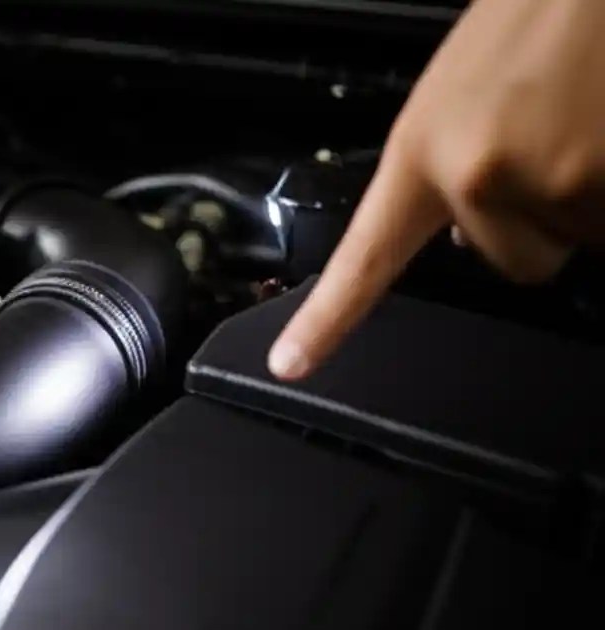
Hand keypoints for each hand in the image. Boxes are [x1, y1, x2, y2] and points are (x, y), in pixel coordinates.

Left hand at [269, 0, 604, 380]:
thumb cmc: (539, 20)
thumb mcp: (463, 95)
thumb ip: (452, 170)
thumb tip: (470, 237)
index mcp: (420, 152)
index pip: (367, 256)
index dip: (326, 319)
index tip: (287, 363)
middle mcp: (471, 177)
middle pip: (519, 263)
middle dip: (542, 216)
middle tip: (559, 135)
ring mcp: (543, 181)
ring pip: (578, 240)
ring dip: (592, 195)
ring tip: (588, 117)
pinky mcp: (604, 183)